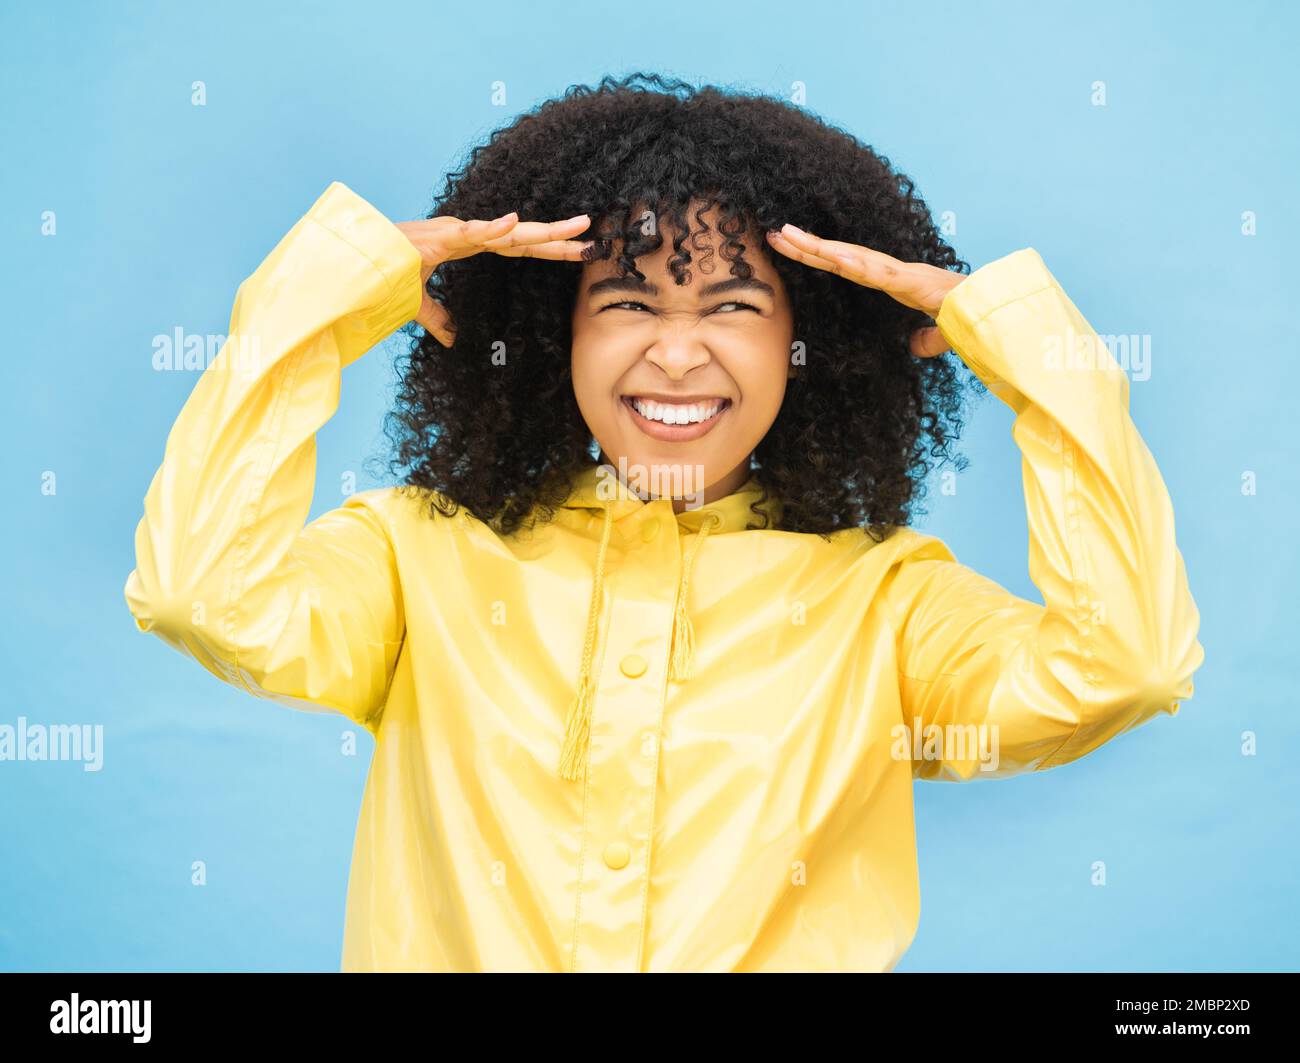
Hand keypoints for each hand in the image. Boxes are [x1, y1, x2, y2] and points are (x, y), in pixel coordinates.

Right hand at [395, 212, 591, 345]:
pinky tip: (516, 222)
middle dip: (559, 237)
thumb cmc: (385, 273)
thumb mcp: (418, 303)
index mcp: (467, 243)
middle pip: (523, 238)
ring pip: (509, 232)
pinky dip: (493, 228)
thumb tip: (451, 340)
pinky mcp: (439, 237)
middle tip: (593, 235)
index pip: (517, 247)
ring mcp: (456, 232)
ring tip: (576, 226)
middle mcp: (468, 233)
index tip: (577, 250)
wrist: (357, 260)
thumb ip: (437, 318)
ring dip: (543, 230)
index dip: (548, 248)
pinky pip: (471, 233)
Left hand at [765, 224, 966, 357]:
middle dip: (808, 246)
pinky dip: (857, 265)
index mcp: (897, 281)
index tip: (792, 247)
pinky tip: (833, 256)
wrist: (1005, 314)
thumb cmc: (976, 319)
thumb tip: (915, 346)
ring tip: (789, 236)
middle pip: (843, 258)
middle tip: (774, 233)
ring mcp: (904, 275)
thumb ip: (926, 339)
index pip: (849, 268)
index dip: (820, 257)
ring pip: (853, 259)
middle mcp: (896, 272)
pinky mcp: (917, 284)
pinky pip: (881, 274)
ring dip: (820, 248)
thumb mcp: (942, 335)